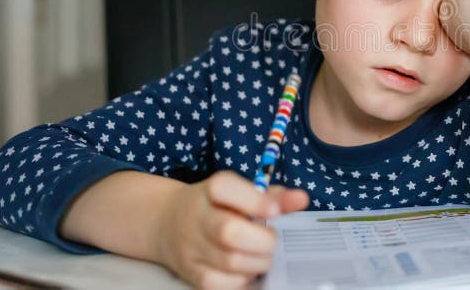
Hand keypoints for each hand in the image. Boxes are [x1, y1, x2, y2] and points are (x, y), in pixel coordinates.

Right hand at [154, 170, 308, 288]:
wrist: (167, 223)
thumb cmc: (217, 206)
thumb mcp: (241, 192)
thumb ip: (274, 195)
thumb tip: (302, 199)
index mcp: (213, 190)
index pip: (226, 188)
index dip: (254, 200)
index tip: (275, 211)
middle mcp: (198, 217)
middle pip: (227, 231)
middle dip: (261, 240)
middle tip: (271, 241)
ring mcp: (192, 247)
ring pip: (230, 262)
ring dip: (257, 262)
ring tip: (261, 255)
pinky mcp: (191, 273)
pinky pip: (221, 284)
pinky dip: (241, 280)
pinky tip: (246, 270)